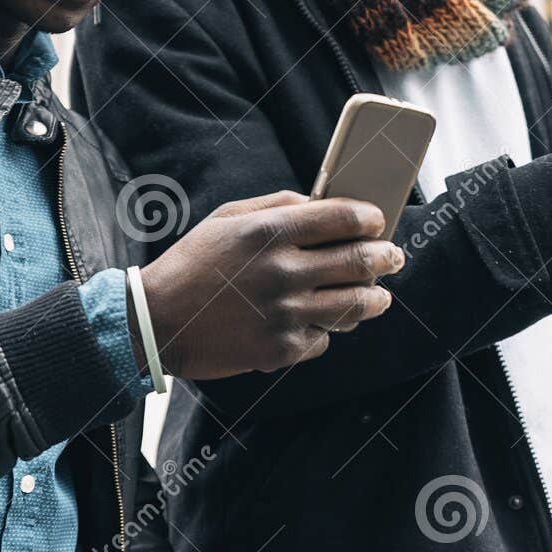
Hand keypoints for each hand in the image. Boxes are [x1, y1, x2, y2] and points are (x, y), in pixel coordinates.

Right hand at [135, 191, 402, 379]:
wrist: (157, 321)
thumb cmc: (195, 262)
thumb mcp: (229, 218)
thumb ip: (278, 206)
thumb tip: (322, 202)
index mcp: (270, 232)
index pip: (343, 217)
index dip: (371, 218)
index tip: (377, 222)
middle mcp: (282, 271)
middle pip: (359, 261)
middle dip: (386, 257)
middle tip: (394, 257)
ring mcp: (283, 313)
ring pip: (355, 305)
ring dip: (375, 298)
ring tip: (378, 295)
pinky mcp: (279, 350)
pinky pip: (324, 339)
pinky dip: (326, 330)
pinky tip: (319, 321)